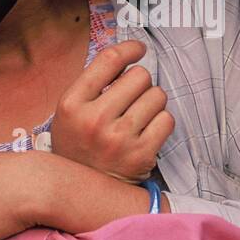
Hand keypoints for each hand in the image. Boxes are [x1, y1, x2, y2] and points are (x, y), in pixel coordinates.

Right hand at [49, 40, 175, 182]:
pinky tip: (148, 131)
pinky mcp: (141, 155)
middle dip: (141, 83)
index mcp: (72, 104)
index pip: (109, 60)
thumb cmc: (80, 143)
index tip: (139, 49)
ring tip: (139, 117)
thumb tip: (129, 56)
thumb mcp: (71, 111)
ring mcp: (119, 139)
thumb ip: (94, 83)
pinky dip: (161, 122)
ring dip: (152, 102)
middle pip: (140, 76)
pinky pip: (167, 119)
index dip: (130, 49)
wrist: (82, 191)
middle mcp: (94, 120)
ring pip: (158, 96)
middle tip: (133, 98)